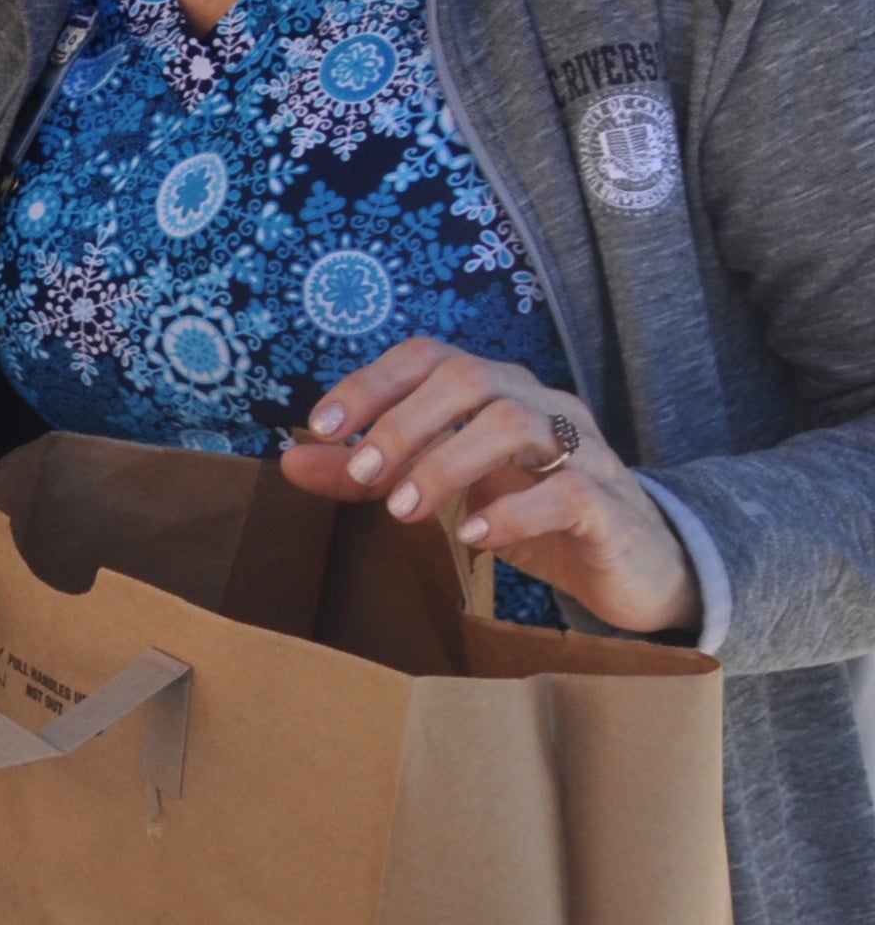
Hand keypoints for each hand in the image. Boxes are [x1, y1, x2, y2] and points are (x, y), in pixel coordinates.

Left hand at [281, 339, 697, 636]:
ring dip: (448, 463)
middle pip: (468, 378)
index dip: (371, 383)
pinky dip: (513, 510)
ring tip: (405, 511)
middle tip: (362, 474)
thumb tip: (289, 460)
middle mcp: (540, 404)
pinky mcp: (611, 504)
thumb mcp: (445, 493)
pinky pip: (567, 490)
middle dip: (403, 423)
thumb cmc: (532, 518)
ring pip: (515, 422)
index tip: (320, 427)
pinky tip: (473, 538)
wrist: (635, 567)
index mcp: (495, 390)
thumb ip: (370, 473)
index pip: (428, 357)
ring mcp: (584, 450)